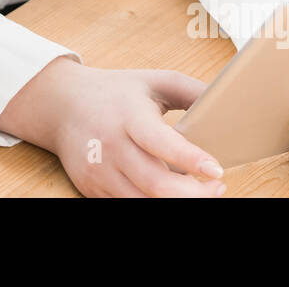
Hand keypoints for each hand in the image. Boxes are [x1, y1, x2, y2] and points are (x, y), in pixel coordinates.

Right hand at [0, 58, 227, 197]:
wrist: (60, 105)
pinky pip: (128, 206)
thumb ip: (191, 90)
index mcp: (127, 115)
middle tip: (218, 186)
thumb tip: (227, 103)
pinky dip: (154, 202)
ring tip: (198, 190)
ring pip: (144, 203)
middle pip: (156, 185)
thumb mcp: (153, 81)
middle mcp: (111, 146)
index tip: (217, 169)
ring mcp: (99, 172)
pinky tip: (169, 192)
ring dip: (177, 202)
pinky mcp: (92, 189)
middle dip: (195, 194)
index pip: (160, 142)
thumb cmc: (115, 92)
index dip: (190, 159)